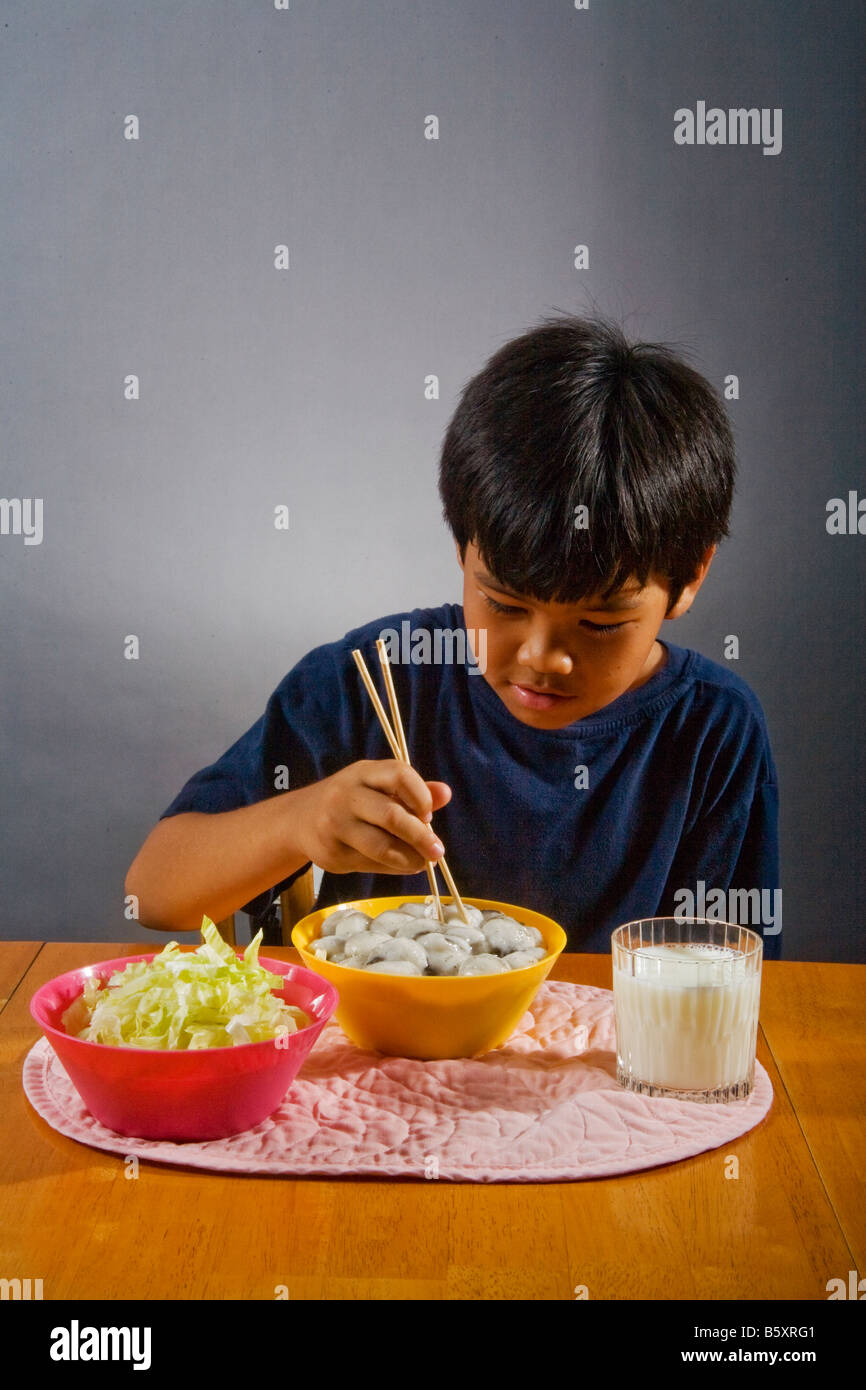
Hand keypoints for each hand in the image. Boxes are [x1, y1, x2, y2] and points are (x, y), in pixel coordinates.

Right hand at [294, 760, 451, 875]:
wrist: (299, 820)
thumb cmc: (352, 801)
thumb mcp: (378, 787)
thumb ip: (413, 790)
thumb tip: (446, 793)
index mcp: (364, 772)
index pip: (399, 775)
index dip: (421, 796)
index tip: (428, 814)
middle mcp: (346, 795)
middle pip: (392, 816)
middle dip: (420, 836)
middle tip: (437, 851)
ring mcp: (336, 825)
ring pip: (381, 846)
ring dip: (409, 858)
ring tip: (423, 863)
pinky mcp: (331, 852)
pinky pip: (370, 864)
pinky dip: (392, 868)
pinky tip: (402, 865)